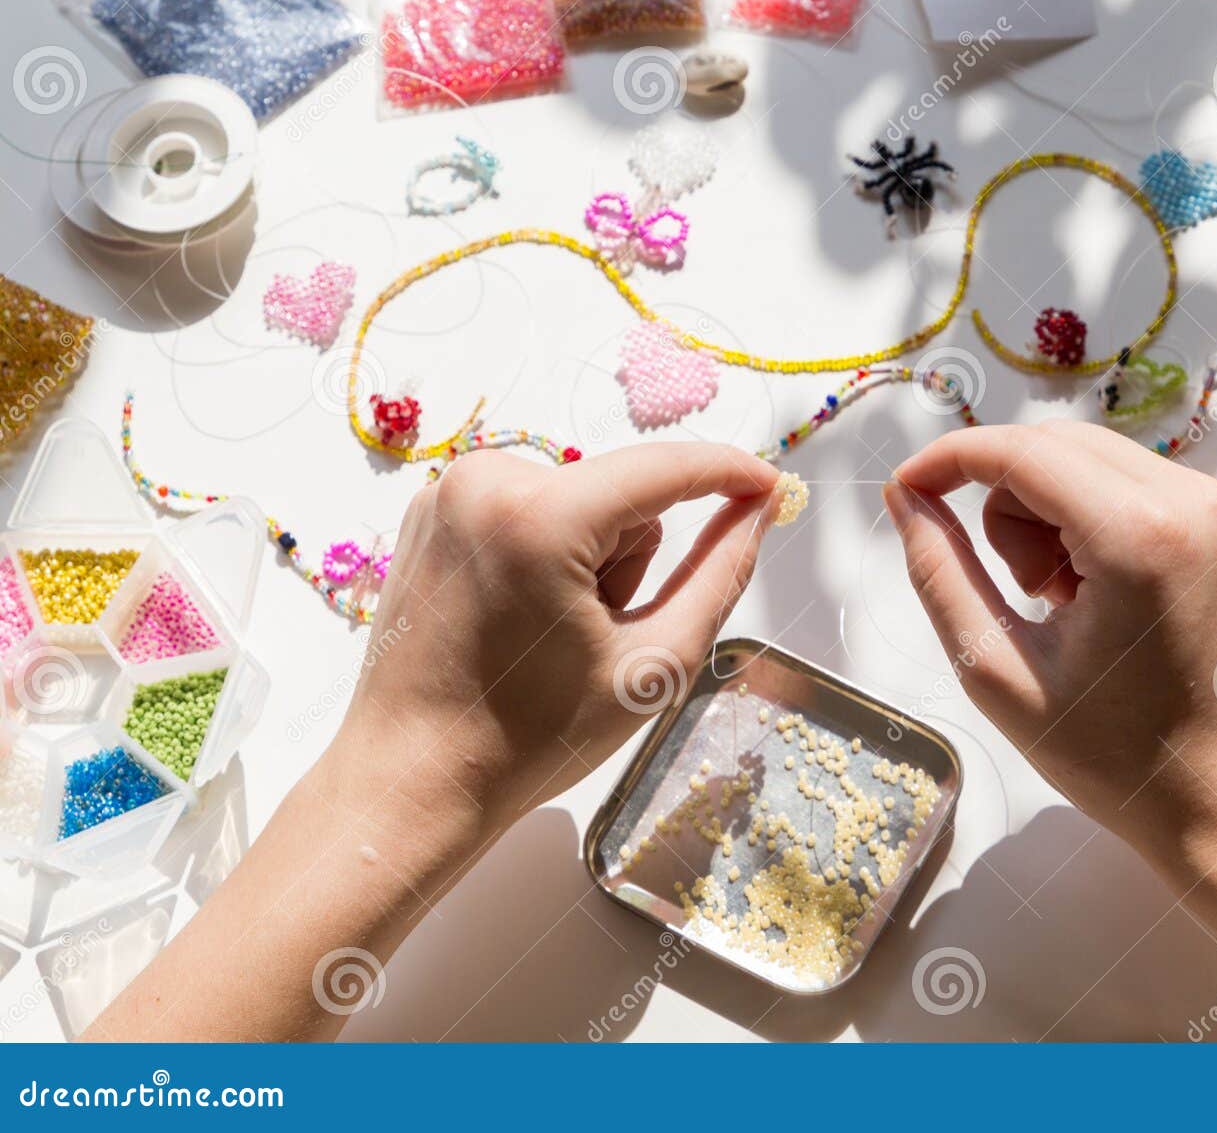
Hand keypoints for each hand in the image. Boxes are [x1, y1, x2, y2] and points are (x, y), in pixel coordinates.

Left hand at [332, 443, 780, 841]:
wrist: (413, 779)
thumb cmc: (528, 740)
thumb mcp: (652, 664)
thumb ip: (720, 575)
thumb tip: (759, 508)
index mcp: (538, 517)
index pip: (663, 468)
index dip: (729, 472)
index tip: (773, 484)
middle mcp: (484, 482)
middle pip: (619, 493)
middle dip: (629, 557)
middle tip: (597, 636)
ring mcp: (448, 492)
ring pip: (577, 500)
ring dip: (588, 559)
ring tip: (552, 634)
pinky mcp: (432, 510)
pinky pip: (530, 507)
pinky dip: (547, 553)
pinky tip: (520, 618)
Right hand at [882, 420, 1216, 867]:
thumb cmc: (1120, 762)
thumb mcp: (999, 672)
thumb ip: (940, 573)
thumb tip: (904, 499)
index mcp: (1139, 535)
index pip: (1018, 450)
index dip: (945, 460)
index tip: (903, 493)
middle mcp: (1192, 500)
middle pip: (1051, 445)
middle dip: (1003, 505)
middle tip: (1018, 597)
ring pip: (1086, 460)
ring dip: (1046, 516)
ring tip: (1063, 609)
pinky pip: (1128, 484)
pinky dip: (1088, 523)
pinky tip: (1098, 600)